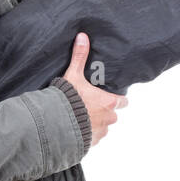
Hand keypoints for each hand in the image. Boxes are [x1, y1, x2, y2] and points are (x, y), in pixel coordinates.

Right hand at [61, 32, 127, 146]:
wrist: (56, 123)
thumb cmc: (68, 99)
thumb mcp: (73, 75)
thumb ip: (79, 56)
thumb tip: (83, 36)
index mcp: (109, 102)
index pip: (123, 102)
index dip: (118, 99)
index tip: (111, 98)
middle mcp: (108, 119)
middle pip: (113, 116)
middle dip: (104, 113)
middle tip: (91, 107)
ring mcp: (100, 133)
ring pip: (103, 129)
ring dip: (95, 125)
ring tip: (81, 119)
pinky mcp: (90, 144)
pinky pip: (92, 140)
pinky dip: (86, 136)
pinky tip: (75, 130)